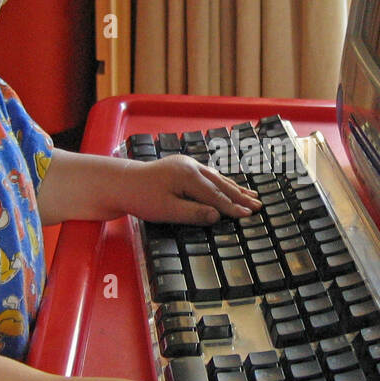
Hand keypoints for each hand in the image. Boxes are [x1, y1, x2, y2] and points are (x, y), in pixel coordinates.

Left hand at [128, 154, 259, 225]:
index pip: (216, 196)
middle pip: (221, 184)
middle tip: (258, 206)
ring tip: (251, 195)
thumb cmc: (141, 198)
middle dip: (240, 196)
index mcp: (188, 176)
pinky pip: (208, 175)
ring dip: (234, 188)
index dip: (233, 207)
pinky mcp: (182, 167)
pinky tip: (229, 186)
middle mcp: (191, 166)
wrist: (121, 182)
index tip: (249, 215)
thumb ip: (193, 213)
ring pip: (216, 178)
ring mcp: (187, 165)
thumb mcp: (167, 210)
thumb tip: (217, 215)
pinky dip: (221, 183)